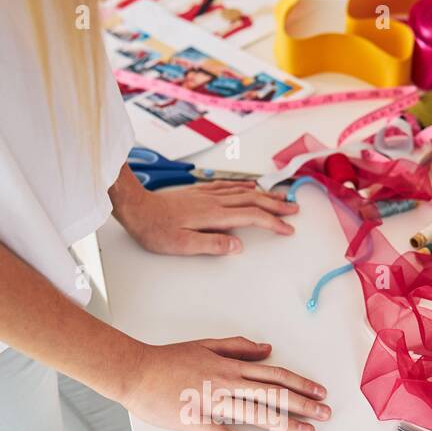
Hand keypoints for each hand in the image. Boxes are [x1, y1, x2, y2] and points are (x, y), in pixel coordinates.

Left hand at [113, 176, 297, 255]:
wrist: (136, 208)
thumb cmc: (155, 230)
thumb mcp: (182, 245)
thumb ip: (212, 244)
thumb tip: (238, 245)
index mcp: (213, 215)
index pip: (251, 218)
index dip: (272, 223)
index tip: (288, 229)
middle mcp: (214, 201)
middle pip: (253, 200)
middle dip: (276, 205)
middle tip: (295, 209)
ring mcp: (207, 194)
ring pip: (243, 191)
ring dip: (264, 194)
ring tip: (281, 196)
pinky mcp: (199, 192)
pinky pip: (228, 185)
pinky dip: (244, 185)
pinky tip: (250, 185)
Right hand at [121, 337, 329, 430]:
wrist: (136, 371)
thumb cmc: (167, 360)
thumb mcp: (206, 345)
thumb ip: (237, 348)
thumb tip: (266, 349)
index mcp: (229, 366)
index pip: (273, 374)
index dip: (300, 383)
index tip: (319, 392)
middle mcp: (226, 383)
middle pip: (273, 394)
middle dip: (303, 405)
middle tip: (325, 415)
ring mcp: (212, 403)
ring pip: (256, 413)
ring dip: (285, 424)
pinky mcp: (196, 421)